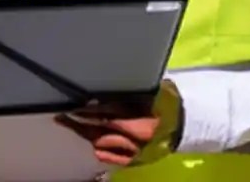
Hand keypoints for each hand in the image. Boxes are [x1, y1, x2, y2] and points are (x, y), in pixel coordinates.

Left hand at [56, 81, 182, 166]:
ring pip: (102, 144)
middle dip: (79, 122)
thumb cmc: (167, 103)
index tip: (74, 105)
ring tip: (71, 125)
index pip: (108, 112)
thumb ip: (130, 93)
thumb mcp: (151, 91)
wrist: (185, 124)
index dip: (88, 110)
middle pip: (100, 129)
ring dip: (85, 134)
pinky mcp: (135, 160)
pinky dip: (97, 148)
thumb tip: (104, 91)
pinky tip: (89, 141)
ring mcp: (135, 150)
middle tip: (64, 116)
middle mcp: (137, 136)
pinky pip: (110, 158)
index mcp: (142, 117)